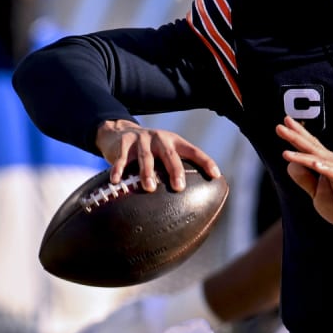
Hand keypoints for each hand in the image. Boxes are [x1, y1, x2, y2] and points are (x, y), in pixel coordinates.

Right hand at [95, 119, 220, 191]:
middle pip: (170, 154)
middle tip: (179, 187)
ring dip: (147, 173)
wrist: (120, 131)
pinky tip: (116, 181)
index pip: (193, 151)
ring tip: (150, 188)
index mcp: (175, 142)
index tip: (216, 175)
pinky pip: (122, 159)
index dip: (206, 162)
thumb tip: (189, 201)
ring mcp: (141, 140)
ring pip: (146, 157)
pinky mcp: (124, 143)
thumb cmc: (149, 151)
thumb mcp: (164, 153)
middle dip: (175, 170)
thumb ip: (174, 168)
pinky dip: (119, 169)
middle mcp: (160, 139)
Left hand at [277, 116, 332, 236]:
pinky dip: (324, 168)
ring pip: (321, 160)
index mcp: (329, 163)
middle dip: (296, 136)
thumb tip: (290, 164)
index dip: (298, 135)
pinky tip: (313, 164)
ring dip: (303, 155)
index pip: (311, 146)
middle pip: (314, 147)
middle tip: (280, 125)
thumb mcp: (317, 194)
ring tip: (285, 152)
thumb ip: (305, 180)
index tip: (283, 124)